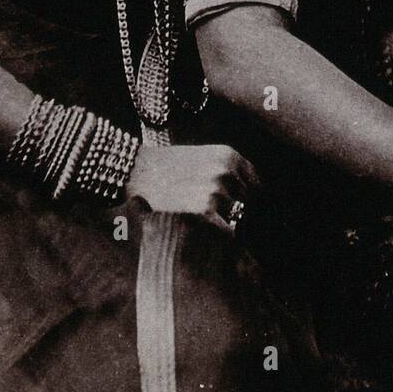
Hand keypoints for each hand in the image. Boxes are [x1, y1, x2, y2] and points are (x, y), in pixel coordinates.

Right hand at [124, 144, 257, 232]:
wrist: (134, 171)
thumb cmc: (165, 169)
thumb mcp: (202, 160)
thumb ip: (227, 175)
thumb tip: (248, 202)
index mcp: (229, 156)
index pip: (257, 184)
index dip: (250, 200)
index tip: (241, 210)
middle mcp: (228, 170)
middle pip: (250, 203)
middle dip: (239, 214)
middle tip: (219, 222)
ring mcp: (218, 189)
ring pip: (238, 218)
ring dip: (226, 225)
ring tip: (205, 225)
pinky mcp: (206, 209)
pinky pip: (226, 231)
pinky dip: (218, 236)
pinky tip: (201, 232)